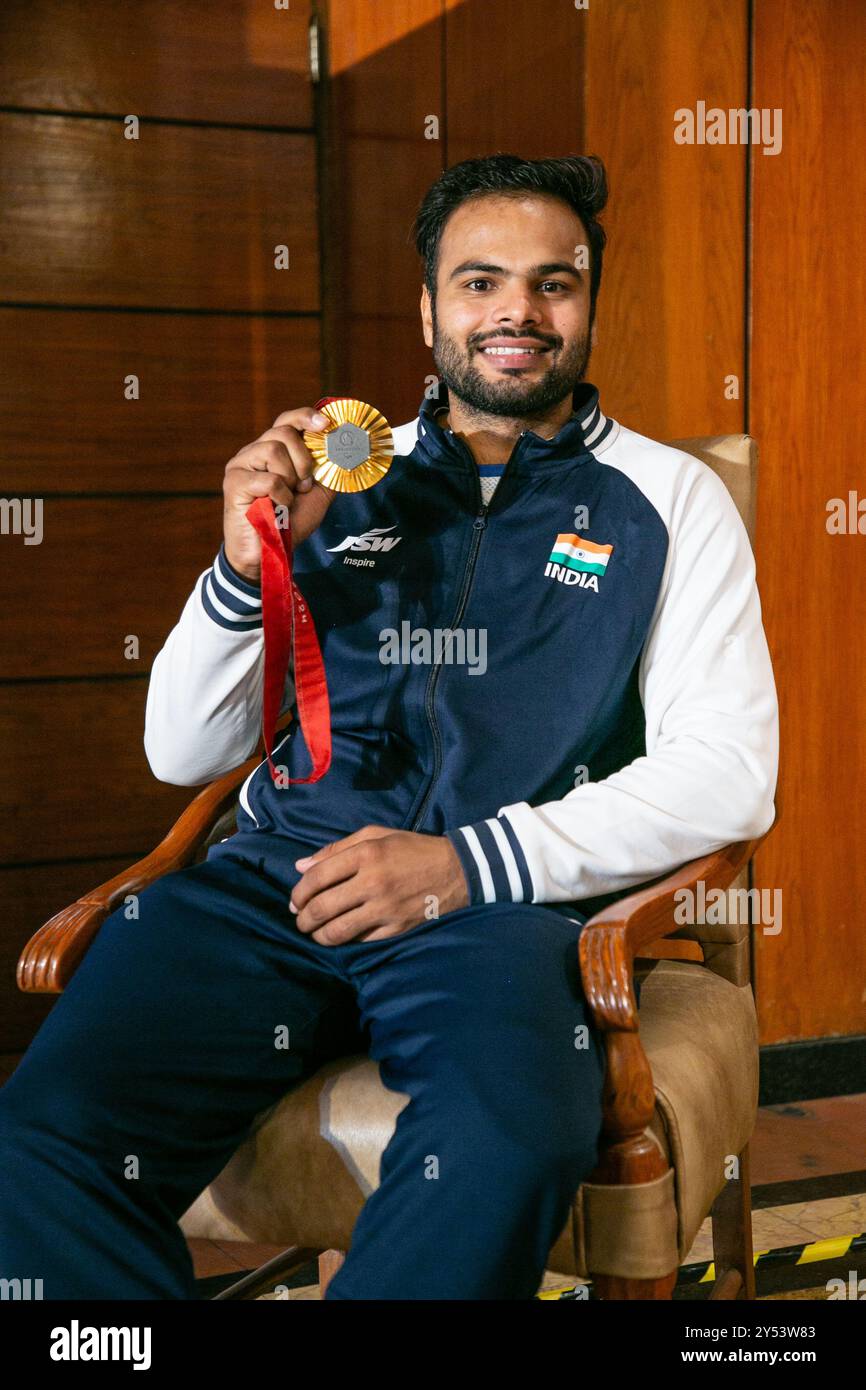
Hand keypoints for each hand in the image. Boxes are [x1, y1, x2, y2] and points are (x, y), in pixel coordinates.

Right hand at [222, 407, 337, 581]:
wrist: (268, 554)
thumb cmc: (289, 523)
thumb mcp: (317, 495)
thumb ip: (328, 472)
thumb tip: (347, 452)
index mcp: (271, 451)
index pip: (287, 420)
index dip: (306, 417)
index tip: (326, 424)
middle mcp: (253, 452)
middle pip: (283, 431)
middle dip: (303, 459)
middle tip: (303, 486)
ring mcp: (240, 465)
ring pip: (273, 449)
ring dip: (290, 478)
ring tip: (287, 498)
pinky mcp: (234, 483)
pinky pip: (268, 478)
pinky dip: (280, 496)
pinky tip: (277, 509)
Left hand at [289, 825, 469, 944]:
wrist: (456, 870)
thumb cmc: (412, 849)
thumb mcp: (376, 835)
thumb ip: (337, 849)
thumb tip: (302, 866)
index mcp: (367, 854)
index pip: (318, 877)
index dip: (299, 892)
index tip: (295, 900)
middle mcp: (373, 882)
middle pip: (323, 908)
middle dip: (303, 918)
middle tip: (300, 919)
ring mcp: (386, 909)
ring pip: (338, 931)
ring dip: (318, 935)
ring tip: (314, 932)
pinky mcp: (397, 928)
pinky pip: (362, 941)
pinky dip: (346, 941)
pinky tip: (341, 935)